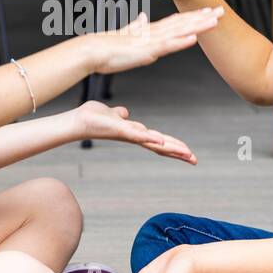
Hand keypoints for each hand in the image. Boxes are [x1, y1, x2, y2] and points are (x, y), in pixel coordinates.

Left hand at [72, 101, 196, 163]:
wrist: (79, 120)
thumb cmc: (94, 118)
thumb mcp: (112, 115)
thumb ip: (120, 115)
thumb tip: (124, 113)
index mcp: (135, 134)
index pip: (159, 141)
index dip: (173, 146)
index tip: (188, 153)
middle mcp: (134, 138)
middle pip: (161, 146)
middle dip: (178, 152)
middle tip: (194, 159)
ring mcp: (129, 136)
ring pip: (154, 143)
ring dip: (170, 148)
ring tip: (186, 153)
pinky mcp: (121, 131)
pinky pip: (137, 136)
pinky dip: (149, 139)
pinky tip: (160, 142)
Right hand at [85, 6, 222, 74]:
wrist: (91, 51)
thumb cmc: (106, 47)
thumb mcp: (126, 35)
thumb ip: (136, 26)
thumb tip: (142, 17)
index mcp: (150, 31)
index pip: (176, 21)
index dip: (194, 16)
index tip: (209, 12)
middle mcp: (153, 33)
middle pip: (183, 23)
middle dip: (203, 18)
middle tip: (221, 11)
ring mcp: (150, 42)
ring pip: (179, 32)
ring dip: (198, 26)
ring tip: (215, 21)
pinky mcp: (145, 51)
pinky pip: (166, 47)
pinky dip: (181, 42)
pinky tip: (194, 39)